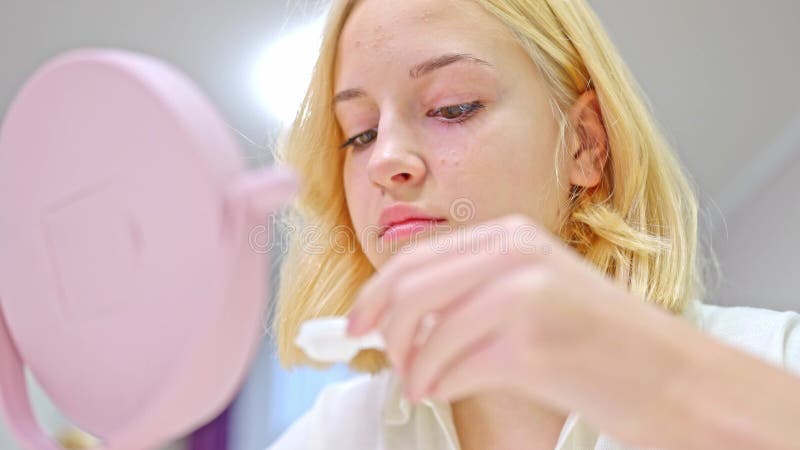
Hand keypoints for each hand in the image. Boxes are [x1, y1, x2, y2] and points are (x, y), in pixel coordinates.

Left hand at [346, 213, 638, 404]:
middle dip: (383, 328)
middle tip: (380, 355)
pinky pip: (453, 370)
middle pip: (410, 289)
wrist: (671, 376)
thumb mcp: (534, 292)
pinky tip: (444, 391)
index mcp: (511, 237)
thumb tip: (398, 315)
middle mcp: (515, 256)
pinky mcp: (530, 347)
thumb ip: (470, 291)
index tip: (357, 321)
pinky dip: (437, 385)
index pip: (416, 257)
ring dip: (412, 367)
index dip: (375, 292)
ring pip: (426, 334)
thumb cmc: (599, 339)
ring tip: (421, 384)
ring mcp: (524, 297)